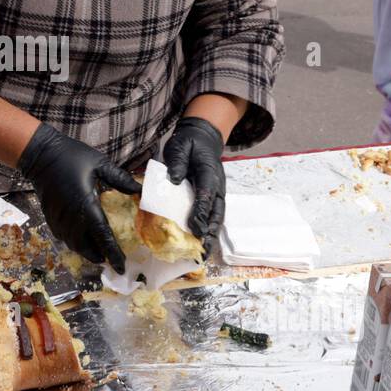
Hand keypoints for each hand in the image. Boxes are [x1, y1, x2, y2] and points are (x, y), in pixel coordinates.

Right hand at [17, 123, 139, 273]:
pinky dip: (74, 242)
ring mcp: (58, 218)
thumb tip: (140, 189)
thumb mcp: (100, 164)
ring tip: (98, 253)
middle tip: (111, 260)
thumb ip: (120, 179)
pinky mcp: (50, 217)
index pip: (103, 236)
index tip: (122, 266)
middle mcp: (71, 217)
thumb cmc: (72, 157)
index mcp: (86, 205)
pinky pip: (63, 237)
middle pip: (86, 247)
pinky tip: (81, 239)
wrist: (41, 155)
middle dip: (100, 256)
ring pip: (73, 244)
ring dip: (86, 251)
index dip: (113, 253)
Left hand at [162, 117, 225, 255]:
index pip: (206, 194)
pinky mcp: (212, 197)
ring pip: (217, 216)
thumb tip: (174, 180)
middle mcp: (216, 185)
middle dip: (210, 231)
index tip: (194, 228)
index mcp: (209, 172)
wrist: (202, 138)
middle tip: (203, 249)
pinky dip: (208, 229)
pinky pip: (212, 215)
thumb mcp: (179, 146)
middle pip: (216, 211)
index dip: (201, 212)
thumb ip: (177, 162)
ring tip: (204, 252)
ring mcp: (217, 192)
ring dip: (211, 234)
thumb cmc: (189, 144)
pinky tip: (202, 243)